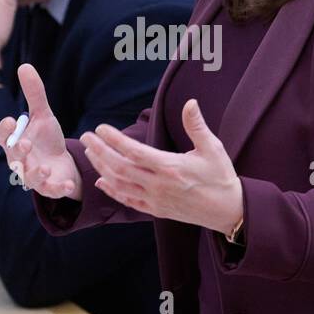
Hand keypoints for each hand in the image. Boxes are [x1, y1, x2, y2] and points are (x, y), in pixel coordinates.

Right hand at [0, 63, 81, 199]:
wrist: (63, 163)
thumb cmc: (47, 139)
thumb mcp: (43, 115)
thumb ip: (34, 94)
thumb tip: (24, 66)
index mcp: (14, 142)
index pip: (1, 136)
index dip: (3, 130)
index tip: (11, 120)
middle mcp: (20, 161)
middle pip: (13, 158)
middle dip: (17, 151)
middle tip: (25, 144)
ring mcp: (34, 175)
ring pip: (29, 178)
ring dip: (35, 174)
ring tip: (44, 167)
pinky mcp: (49, 187)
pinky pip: (50, 190)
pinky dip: (58, 188)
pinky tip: (66, 184)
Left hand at [79, 99, 242, 233]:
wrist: (228, 210)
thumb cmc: (221, 177)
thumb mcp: (212, 148)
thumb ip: (197, 126)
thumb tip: (190, 102)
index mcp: (170, 168)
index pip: (134, 152)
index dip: (114, 139)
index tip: (101, 128)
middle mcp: (158, 185)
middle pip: (120, 168)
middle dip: (99, 152)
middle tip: (85, 138)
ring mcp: (155, 200)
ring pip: (120, 185)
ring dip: (102, 168)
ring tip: (89, 154)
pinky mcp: (156, 210)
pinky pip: (128, 201)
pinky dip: (113, 191)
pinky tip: (102, 181)